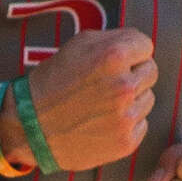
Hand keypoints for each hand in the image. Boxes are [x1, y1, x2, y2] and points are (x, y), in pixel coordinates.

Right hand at [21, 28, 156, 172]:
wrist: (30, 126)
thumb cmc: (53, 81)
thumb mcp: (78, 44)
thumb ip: (113, 39)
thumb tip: (139, 45)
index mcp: (114, 56)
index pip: (146, 46)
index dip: (130, 51)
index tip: (115, 60)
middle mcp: (124, 86)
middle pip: (151, 71)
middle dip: (133, 73)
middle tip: (107, 82)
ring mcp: (127, 117)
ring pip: (148, 98)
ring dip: (131, 99)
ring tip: (102, 103)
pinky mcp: (126, 141)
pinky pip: (142, 124)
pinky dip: (127, 122)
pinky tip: (103, 121)